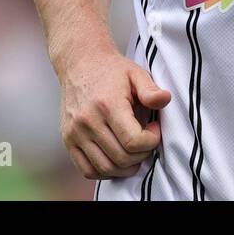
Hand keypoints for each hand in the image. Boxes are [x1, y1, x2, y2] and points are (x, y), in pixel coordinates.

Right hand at [57, 47, 170, 179]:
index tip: (154, 129)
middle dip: (141, 155)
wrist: (80, 63)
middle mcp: (88, 120)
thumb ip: (151, 89)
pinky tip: (116, 158)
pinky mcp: (68, 139)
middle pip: (121, 158)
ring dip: (126, 167)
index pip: (133, 141)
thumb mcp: (136, 73)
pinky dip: (105, 171)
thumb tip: (165, 99)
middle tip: (146, 141)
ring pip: (105, 168)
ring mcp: (75, 132)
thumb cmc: (111, 70)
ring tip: (133, 151)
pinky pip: (87, 169)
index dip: (151, 141)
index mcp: (107, 104)